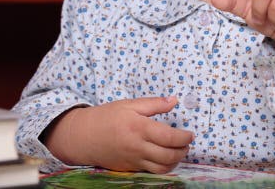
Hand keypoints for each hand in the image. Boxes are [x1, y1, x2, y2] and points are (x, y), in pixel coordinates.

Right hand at [45, 96, 193, 173]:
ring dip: (176, 161)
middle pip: (169, 155)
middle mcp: (138, 146)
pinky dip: (163, 168)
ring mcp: (134, 160)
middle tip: (187, 143)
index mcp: (139, 127)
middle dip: (183, 151)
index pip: (169, 137)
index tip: (190, 134)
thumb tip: (174, 101)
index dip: (184, 137)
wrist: (84, 136)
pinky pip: (151, 172)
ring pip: (162, 168)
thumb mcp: (129, 105)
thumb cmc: (107, 117)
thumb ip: (154, 104)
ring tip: (179, 152)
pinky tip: (165, 158)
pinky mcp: (130, 168)